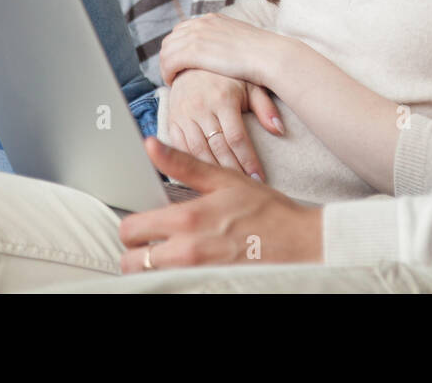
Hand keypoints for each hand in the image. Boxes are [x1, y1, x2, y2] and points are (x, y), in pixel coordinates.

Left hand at [120, 136, 323, 271]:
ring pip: (149, 279)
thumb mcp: (224, 179)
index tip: (143, 226)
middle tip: (152, 246)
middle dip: (137, 254)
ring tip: (169, 259)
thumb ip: (183, 164)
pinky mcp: (207, 287)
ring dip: (153, 269)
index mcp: (187, 219)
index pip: (131, 229)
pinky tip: (187, 270)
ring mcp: (196, 275)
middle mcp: (187, 251)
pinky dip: (172, 280)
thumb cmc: (265, 210)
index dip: (132, 227)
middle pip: (132, 262)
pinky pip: (172, 287)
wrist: (300, 242)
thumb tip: (151, 144)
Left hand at [158, 12, 296, 86]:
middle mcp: (202, 23)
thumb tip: (225, 51)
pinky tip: (173, 82)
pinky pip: (169, 62)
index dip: (179, 46)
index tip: (182, 62)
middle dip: (170, 56)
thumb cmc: (263, 54)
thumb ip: (228, 41)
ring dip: (166, 66)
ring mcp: (197, 35)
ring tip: (172, 80)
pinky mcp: (194, 50)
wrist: (269, 56)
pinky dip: (167, 72)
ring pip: (167, 50)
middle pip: (172, 38)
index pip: (184, 29)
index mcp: (213, 19)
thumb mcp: (242, 40)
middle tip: (174, 73)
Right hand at [165, 68, 283, 181]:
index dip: (248, 160)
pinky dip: (189, 165)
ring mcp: (184, 116)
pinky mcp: (172, 122)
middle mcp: (202, 108)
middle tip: (246, 188)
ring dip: (212, 172)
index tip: (259, 178)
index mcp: (223, 99)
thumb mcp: (249, 84)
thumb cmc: (226, 77)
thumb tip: (279, 130)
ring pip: (198, 152)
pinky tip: (200, 177)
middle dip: (233, 171)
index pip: (237, 138)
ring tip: (226, 187)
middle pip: (218, 148)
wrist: (191, 62)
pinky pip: (179, 149)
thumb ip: (264, 107)